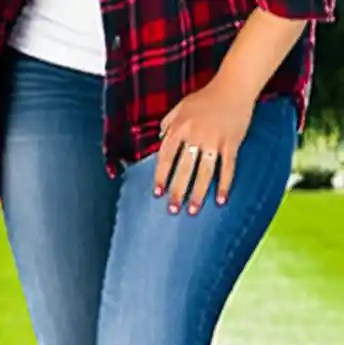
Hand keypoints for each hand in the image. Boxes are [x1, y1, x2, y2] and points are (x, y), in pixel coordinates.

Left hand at [153, 79, 255, 214]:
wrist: (234, 86)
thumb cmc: (205, 97)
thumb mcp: (180, 107)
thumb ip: (168, 122)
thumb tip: (159, 139)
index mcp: (179, 128)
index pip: (166, 158)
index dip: (161, 177)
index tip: (158, 193)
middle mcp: (195, 136)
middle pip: (184, 169)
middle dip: (177, 191)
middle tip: (172, 210)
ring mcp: (215, 140)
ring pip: (205, 173)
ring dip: (198, 193)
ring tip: (193, 210)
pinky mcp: (232, 143)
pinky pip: (228, 168)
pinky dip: (225, 184)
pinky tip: (221, 199)